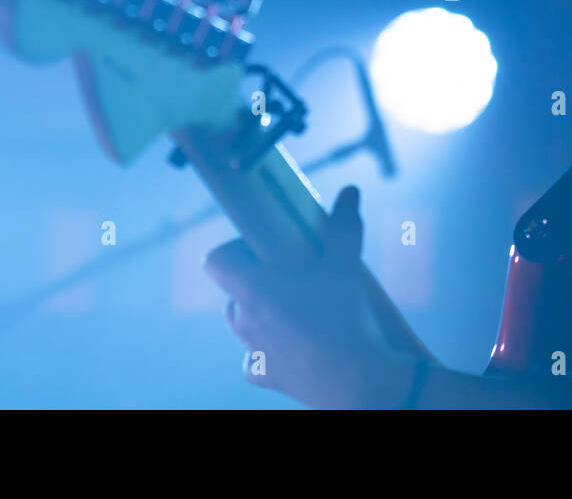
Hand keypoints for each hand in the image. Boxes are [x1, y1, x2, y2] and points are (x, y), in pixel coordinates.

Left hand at [202, 186, 423, 408]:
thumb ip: (344, 224)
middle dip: (256, 280)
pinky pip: (258, 360)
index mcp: (251, 288)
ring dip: (263, 314)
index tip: (262, 248)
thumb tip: (350, 191)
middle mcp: (243, 320)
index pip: (215, 261)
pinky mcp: (266, 377)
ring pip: (244, 325)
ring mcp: (252, 352)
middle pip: (233, 292)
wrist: (357, 380)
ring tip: (299, 308)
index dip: (233, 249)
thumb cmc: (344, 316)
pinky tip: (297, 345)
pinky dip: (271, 351)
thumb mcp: (346, 263)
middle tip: (291, 275)